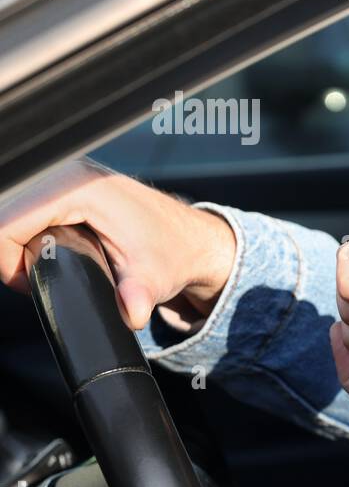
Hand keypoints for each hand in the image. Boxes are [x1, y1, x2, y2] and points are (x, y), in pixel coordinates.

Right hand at [0, 159, 235, 329]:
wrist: (193, 240)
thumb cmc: (175, 252)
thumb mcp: (154, 277)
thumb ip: (138, 295)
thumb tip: (133, 313)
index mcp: (79, 188)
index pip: (9, 221)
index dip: (8, 261)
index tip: (30, 284)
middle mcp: (68, 173)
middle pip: (7, 216)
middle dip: (12, 253)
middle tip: (37, 279)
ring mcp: (65, 175)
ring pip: (13, 212)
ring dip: (19, 243)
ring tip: (46, 265)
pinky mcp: (66, 183)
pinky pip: (26, 208)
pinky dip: (28, 232)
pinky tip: (49, 249)